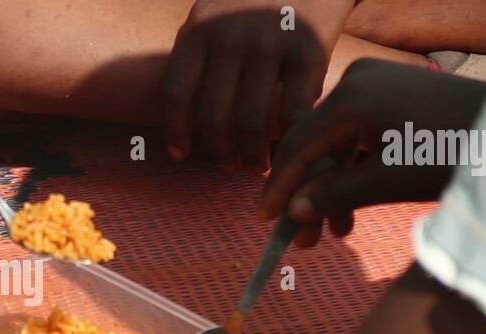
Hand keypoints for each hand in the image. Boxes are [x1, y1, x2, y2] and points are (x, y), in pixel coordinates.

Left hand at [161, 0, 352, 170]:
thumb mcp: (215, 10)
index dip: (176, 131)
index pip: (175, 93)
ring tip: (256, 165)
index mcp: (199, 29)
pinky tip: (286, 146)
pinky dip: (288, 136)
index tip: (181, 155)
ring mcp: (270, 44)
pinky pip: (293, 110)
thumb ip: (199, 52)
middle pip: (212, 116)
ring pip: (250, 122)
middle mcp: (230, 37)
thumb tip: (183, 113)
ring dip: (252, 155)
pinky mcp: (309, 50)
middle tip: (229, 166)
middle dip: (219, 152)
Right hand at [260, 59, 485, 246]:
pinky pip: (357, 138)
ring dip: (331, 190)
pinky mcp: (392, 97)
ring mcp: (374, 86)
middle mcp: (354, 83)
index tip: (265, 220)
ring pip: (335, 146)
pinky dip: (352, 172)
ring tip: (332, 235)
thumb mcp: (385, 182)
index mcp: (348, 97)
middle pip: (314, 146)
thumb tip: (292, 214)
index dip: (278, 187)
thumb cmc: (448, 153)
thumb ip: (332, 196)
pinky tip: (352, 210)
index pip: (295, 147)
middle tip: (301, 240)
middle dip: (307, 195)